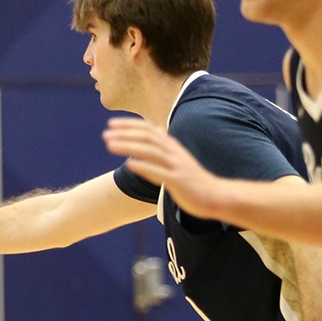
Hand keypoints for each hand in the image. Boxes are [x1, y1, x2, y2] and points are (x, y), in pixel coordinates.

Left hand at [102, 118, 227, 219]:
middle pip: (147, 137)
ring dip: (129, 146)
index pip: (148, 129)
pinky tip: (129, 164)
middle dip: (125, 134)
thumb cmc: (194, 180)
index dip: (129, 125)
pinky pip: (159, 173)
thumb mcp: (178, 160)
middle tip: (105, 134)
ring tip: (110, 145)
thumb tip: (154, 134)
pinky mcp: (179, 181)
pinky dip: (144, 167)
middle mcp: (174, 152)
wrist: (216, 196)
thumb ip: (164, 148)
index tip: (111, 124)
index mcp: (172, 147)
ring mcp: (177, 166)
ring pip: (150, 151)